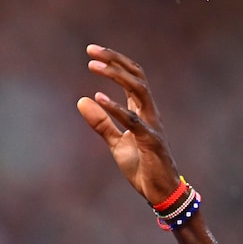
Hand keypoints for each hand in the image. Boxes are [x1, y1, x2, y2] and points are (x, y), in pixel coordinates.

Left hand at [76, 44, 181, 205]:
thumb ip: (101, 123)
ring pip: (139, 91)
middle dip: (114, 60)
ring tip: (94, 66)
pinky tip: (100, 98)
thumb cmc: (142, 166)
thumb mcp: (116, 143)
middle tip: (91, 50)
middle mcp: (150, 112)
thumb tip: (82, 100)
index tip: (92, 51)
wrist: (160, 193)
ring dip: (116, 76)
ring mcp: (152, 125)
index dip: (114, 61)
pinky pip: (134, 121)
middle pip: (136, 76)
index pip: (132, 77)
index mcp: (142, 110)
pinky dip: (116, 108)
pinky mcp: (151, 141)